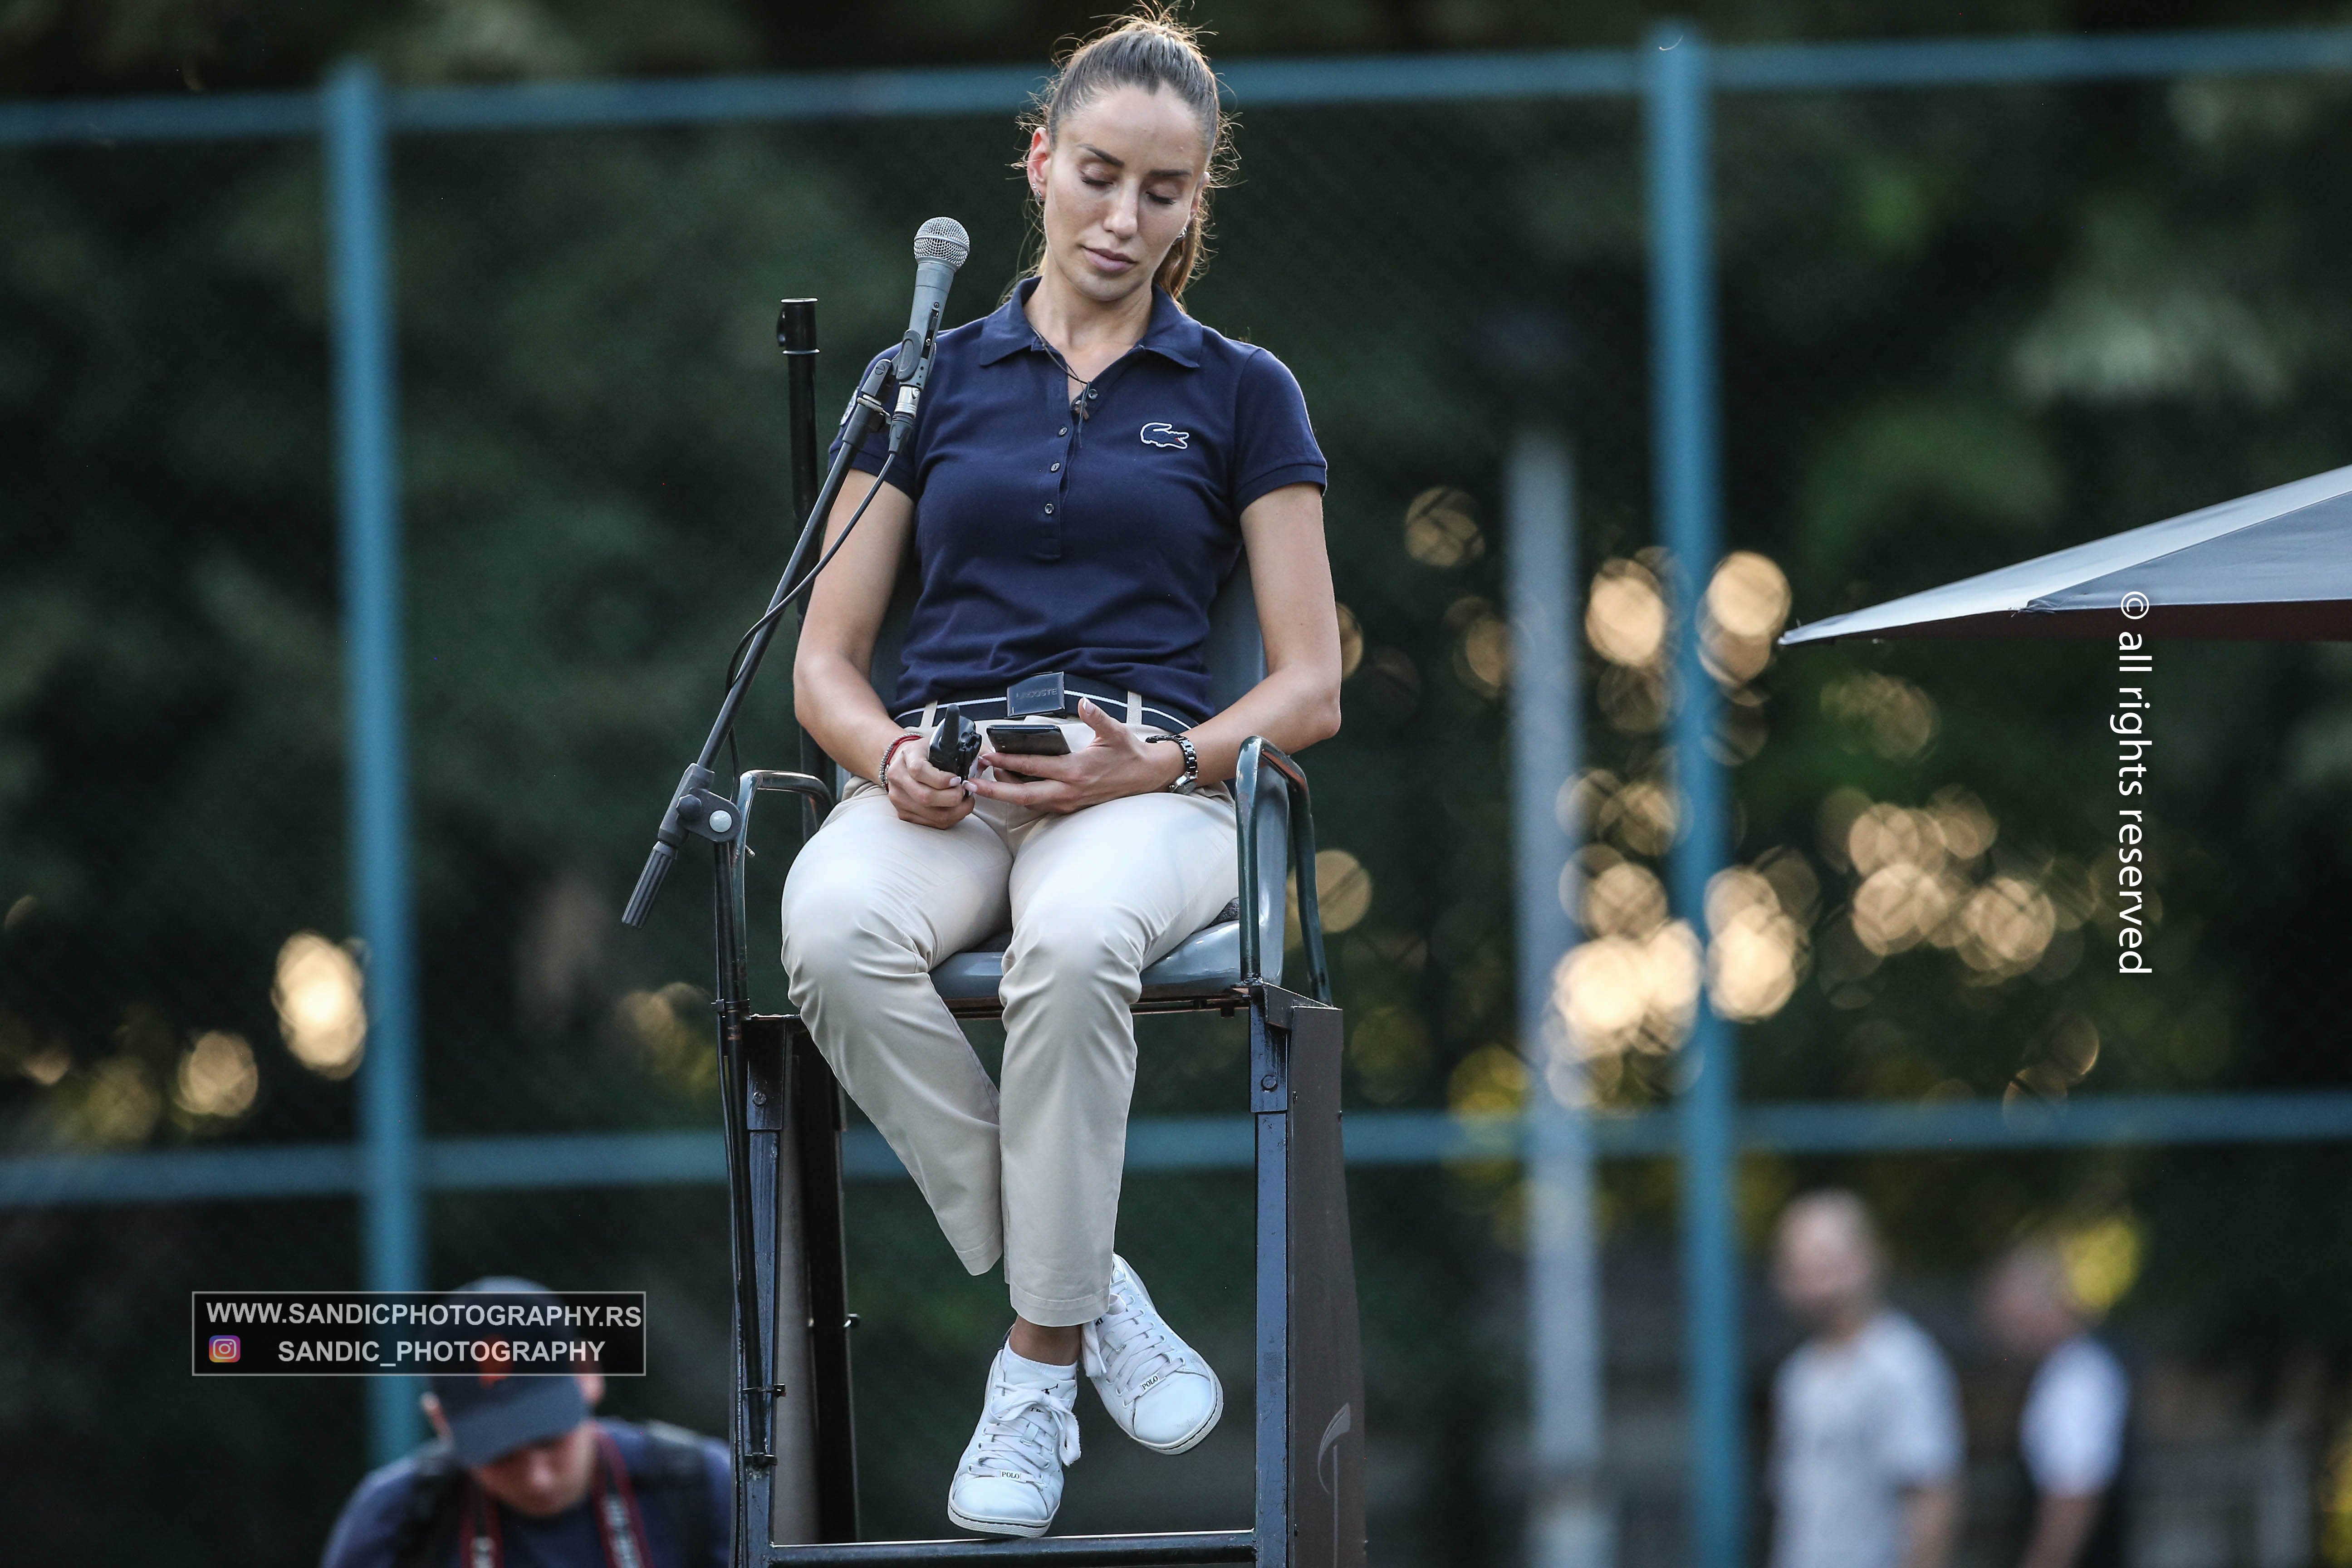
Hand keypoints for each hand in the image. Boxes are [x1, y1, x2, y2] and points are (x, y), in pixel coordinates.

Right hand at [885, 741, 976, 827]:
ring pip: (930, 813)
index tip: (958, 779)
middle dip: (952, 798)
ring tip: (965, 801)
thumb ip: (966, 749)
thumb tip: (987, 760)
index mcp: (908, 756)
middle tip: (965, 792)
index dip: (941, 779)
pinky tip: (955, 809)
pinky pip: (929, 822)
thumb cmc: (926, 753)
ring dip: (954, 811)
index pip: (919, 770)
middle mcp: (898, 777)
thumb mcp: (941, 742)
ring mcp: (898, 797)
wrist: (904, 761)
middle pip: (925, 796)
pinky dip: (948, 818)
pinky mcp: (903, 813)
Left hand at [970, 699, 1184, 813]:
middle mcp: (1069, 791)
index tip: (988, 756)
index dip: (1007, 762)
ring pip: (1029, 803)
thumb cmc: (1129, 754)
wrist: (1147, 776)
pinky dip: (1022, 797)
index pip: (1033, 767)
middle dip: (994, 791)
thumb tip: (1083, 702)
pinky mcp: (1071, 807)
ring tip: (985, 782)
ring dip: (1005, 794)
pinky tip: (1010, 787)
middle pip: (1023, 795)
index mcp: (1076, 771)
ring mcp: (1069, 802)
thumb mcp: (1115, 732)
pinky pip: (1040, 804)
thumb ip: (1097, 717)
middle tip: (971, 784)